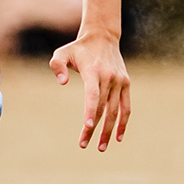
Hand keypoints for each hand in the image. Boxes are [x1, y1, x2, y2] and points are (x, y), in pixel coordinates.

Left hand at [50, 31, 130, 151]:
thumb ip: (57, 65)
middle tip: (84, 144)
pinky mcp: (126, 84)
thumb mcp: (62, 52)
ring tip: (101, 147)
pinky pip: (126, 106)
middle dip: (94, 128)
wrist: (103, 37)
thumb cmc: (78, 48)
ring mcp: (119, 82)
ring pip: (115, 111)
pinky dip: (123, 122)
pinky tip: (118, 136)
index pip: (93, 95)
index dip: (90, 111)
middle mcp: (109, 78)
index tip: (86, 125)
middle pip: (102, 108)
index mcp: (93, 72)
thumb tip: (62, 82)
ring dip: (109, 130)